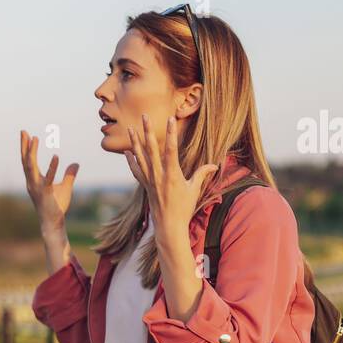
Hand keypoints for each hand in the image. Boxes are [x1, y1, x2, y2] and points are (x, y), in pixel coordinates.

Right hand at [19, 130, 78, 234]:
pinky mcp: (45, 193)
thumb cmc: (57, 206)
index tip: (26, 135)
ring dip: (32, 152)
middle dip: (24, 146)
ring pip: (31, 167)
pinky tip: (56, 156)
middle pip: (25, 161)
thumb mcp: (65, 187)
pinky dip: (52, 167)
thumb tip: (76, 163)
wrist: (53, 222)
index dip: (26, 148)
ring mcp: (37, 188)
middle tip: (23, 132)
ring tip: (35, 138)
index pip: (27, 161)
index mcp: (34, 180)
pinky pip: (48, 178)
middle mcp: (32, 182)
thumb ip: (69, 174)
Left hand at [124, 113, 217, 235]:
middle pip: (152, 149)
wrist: (169, 226)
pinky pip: (137, 171)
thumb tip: (214, 164)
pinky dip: (132, 161)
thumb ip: (202, 174)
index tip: (170, 119)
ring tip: (131, 128)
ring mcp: (150, 181)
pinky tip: (128, 151)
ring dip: (135, 142)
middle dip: (148, 131)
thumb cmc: (184, 209)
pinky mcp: (145, 186)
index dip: (171, 134)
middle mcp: (159, 176)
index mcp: (172, 175)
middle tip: (144, 116)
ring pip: (141, 158)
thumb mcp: (195, 190)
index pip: (171, 150)